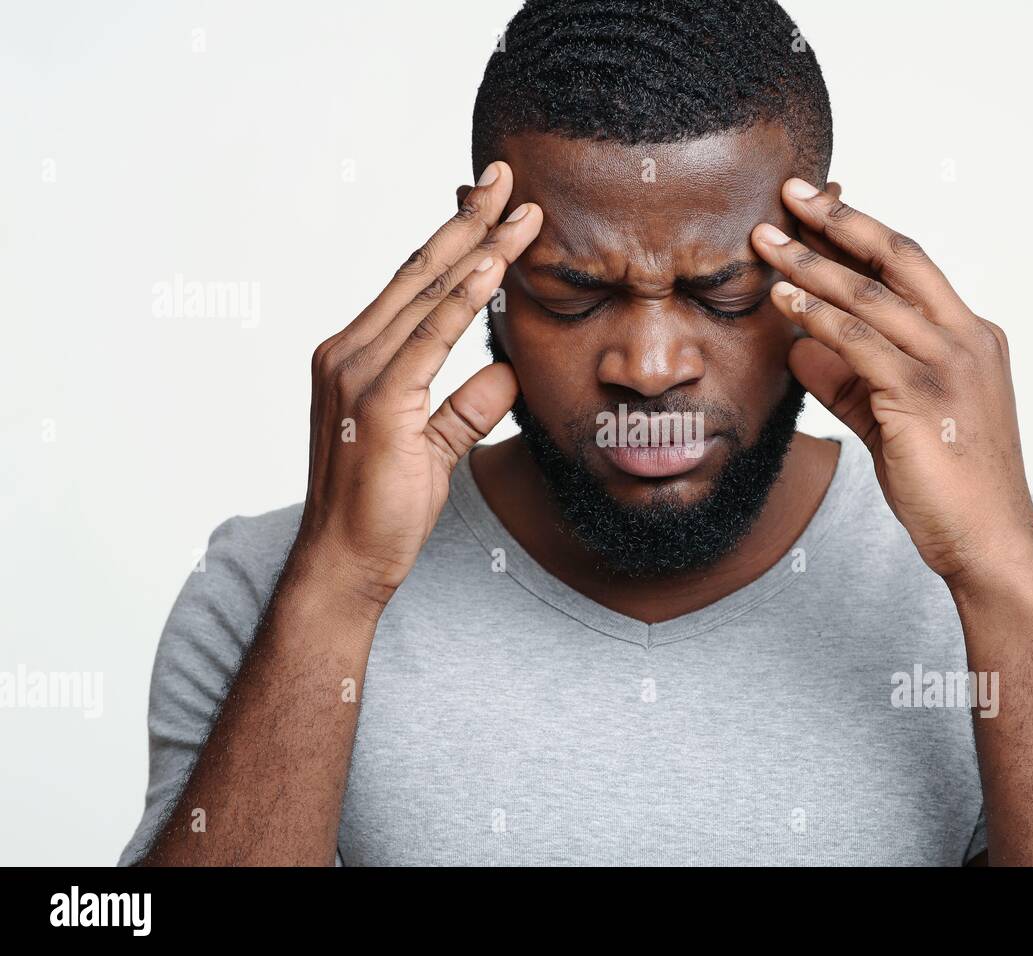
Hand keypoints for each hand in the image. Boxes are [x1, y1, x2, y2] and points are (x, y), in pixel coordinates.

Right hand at [295, 161, 541, 604]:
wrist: (345, 563)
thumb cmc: (383, 509)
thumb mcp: (437, 445)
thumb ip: (467, 405)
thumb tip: (508, 371)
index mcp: (359, 356)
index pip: (415, 285)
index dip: (456, 241)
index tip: (493, 205)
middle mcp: (349, 352)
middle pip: (421, 272)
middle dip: (469, 221)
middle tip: (508, 177)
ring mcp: (356, 372)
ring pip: (427, 293)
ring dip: (477, 246)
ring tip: (519, 208)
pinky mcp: (375, 401)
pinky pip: (427, 337)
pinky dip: (461, 298)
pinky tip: (492, 265)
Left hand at [751, 178, 1032, 588]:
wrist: (989, 543)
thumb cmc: (948, 486)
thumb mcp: (892, 422)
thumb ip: (850, 381)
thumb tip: (799, 347)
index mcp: (973, 336)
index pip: (910, 267)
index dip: (861, 231)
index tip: (818, 207)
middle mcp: (969, 338)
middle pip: (896, 258)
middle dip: (838, 220)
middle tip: (789, 192)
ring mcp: (951, 364)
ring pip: (872, 296)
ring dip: (812, 265)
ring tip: (766, 243)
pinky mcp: (923, 395)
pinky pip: (860, 343)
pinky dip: (818, 318)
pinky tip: (784, 302)